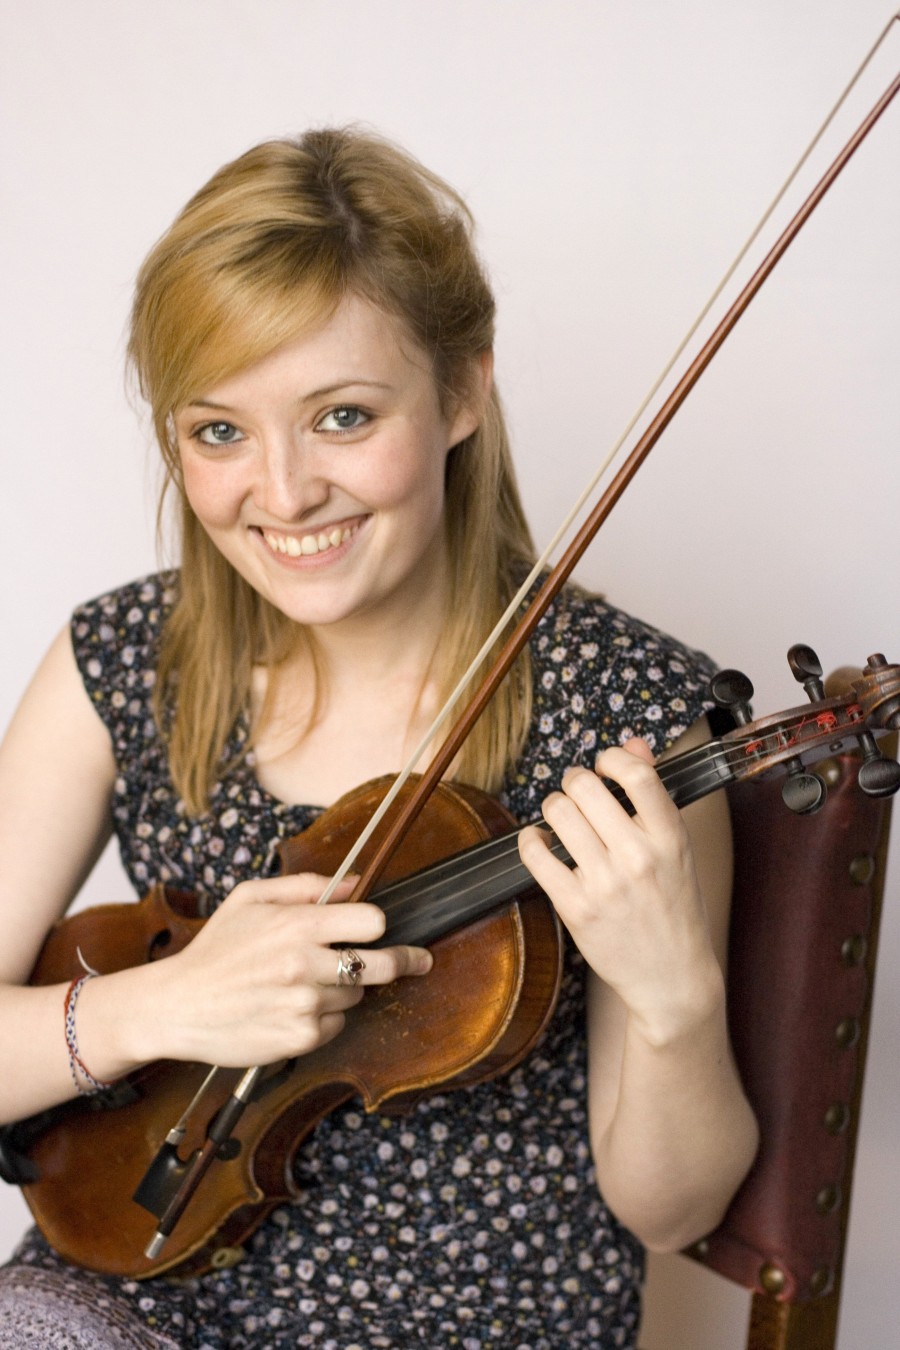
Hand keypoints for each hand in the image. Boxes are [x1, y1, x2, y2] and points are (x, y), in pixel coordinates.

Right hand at [143, 872, 432, 1067]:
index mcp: (297, 926)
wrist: (177, 1005)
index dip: (378, 924)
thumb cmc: (215, 949)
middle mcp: (305, 965)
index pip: (372, 921)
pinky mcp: (300, 1038)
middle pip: (382, 965)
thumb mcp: (250, 898)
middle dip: (403, 961)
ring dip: (344, 989)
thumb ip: (306, 886)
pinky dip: (324, 1017)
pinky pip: (336, 1025)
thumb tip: (354, 881)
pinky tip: (293, 1008)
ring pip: (356, 996)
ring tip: (304, 983)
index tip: (380, 929)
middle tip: (416, 960)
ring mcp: (305, 1005)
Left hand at [518, 739, 721, 1041]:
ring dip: (553, 807)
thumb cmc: (675, 907)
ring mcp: (605, 884)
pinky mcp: (576, 908)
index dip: (612, 758)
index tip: (604, 765)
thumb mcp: (676, 848)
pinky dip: (531, 840)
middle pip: (586, 787)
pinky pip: (535, 854)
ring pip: (557, 813)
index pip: (637, 774)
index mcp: (670, 836)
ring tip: (561, 818)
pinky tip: (541, 843)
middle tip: (577, 794)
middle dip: (574, 782)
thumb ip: (653, 793)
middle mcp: (638, 857)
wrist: (672, 976)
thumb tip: (633, 743)